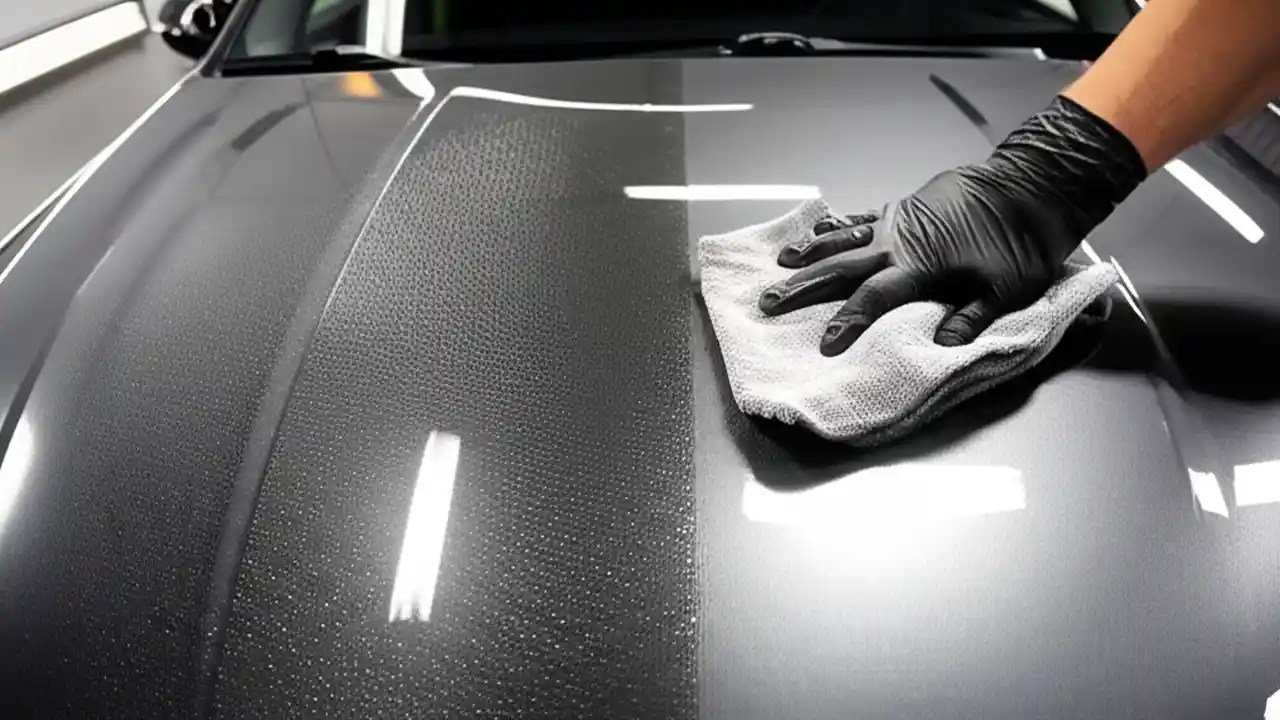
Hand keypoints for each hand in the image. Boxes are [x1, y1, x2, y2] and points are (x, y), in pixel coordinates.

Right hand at [758, 95, 1147, 355]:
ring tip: (781, 263)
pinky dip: (837, 223)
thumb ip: (970, 318)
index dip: (847, 324)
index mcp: (920, 264)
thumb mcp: (1007, 289)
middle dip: (803, 288)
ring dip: (810, 253)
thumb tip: (941, 345)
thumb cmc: (1024, 241)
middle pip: (841, 268)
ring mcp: (898, 220)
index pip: (872, 299)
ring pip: (843, 238)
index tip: (825, 346)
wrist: (1033, 184)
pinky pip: (861, 215)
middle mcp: (899, 240)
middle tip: (769, 302)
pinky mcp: (905, 206)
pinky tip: (817, 227)